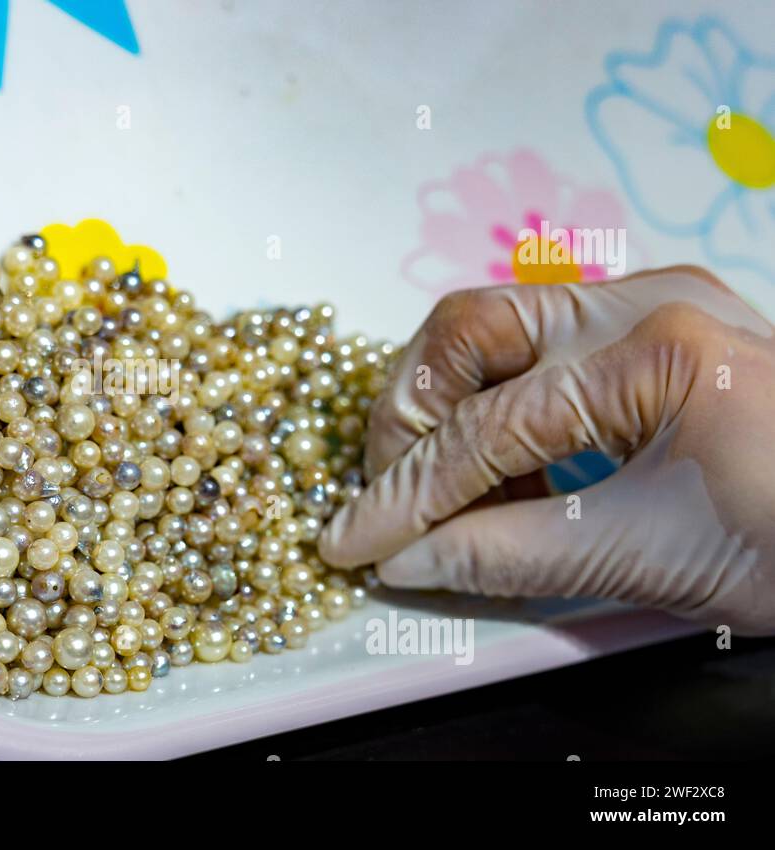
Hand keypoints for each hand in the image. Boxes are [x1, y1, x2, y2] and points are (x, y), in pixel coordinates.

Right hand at [318, 267, 774, 634]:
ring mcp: (652, 310)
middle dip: (411, 411)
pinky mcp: (653, 335)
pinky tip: (503, 478)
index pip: (487, 424)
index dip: (409, 494)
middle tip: (391, 489)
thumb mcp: (647, 556)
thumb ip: (505, 555)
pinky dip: (501, 414)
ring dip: (449, 409)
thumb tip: (402, 559)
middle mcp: (644, 303)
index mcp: (652, 347)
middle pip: (473, 327)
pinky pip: (541, 357)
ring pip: (499, 330)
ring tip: (446, 495)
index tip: (357, 540)